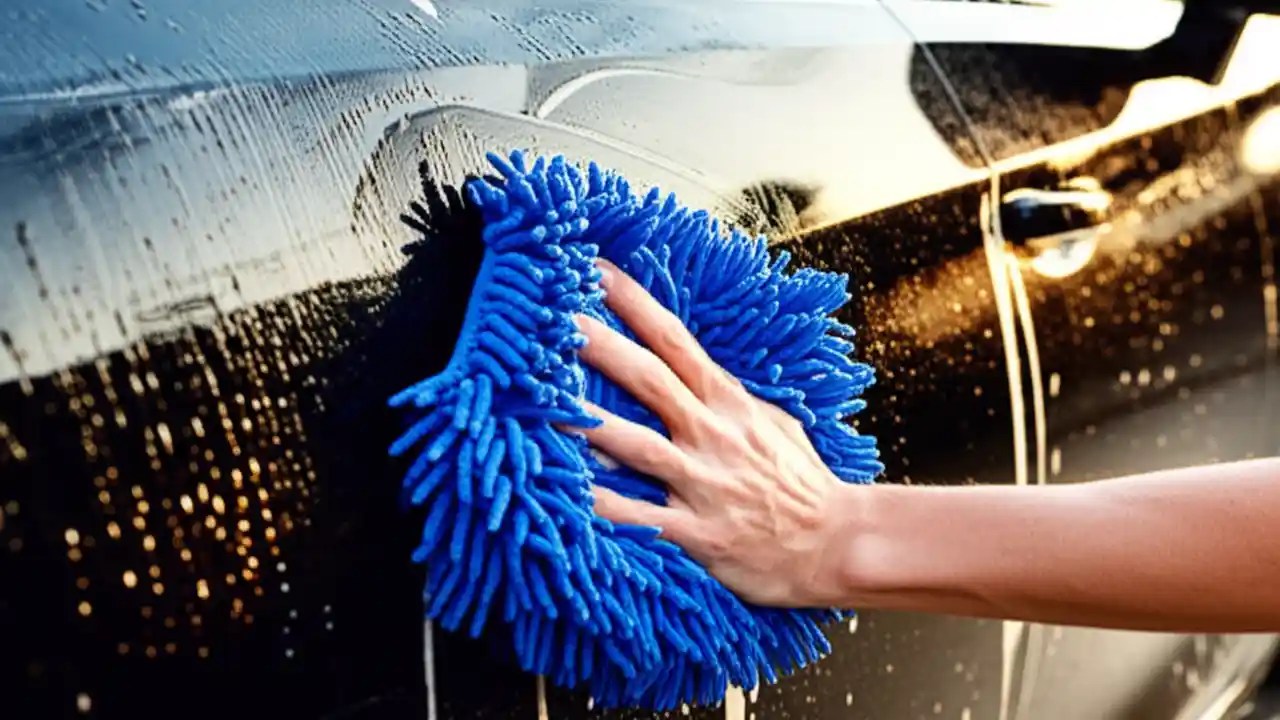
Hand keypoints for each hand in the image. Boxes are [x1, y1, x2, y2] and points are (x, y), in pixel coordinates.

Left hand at [575, 260, 860, 607]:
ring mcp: (704, 483)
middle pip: (648, 379)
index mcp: (728, 402)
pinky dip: (605, 508)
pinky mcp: (700, 533)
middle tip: (552, 317)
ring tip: (541, 404)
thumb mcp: (772, 422)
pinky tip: (566, 497)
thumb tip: (698, 369)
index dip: (634, 302)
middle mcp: (712, 434)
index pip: (675, 339)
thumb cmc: (802, 482)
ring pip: (637, 445)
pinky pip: (641, 519)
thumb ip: (730, 396)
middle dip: (600, 345)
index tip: (596, 269)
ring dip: (588, 423)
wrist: (837, 543)